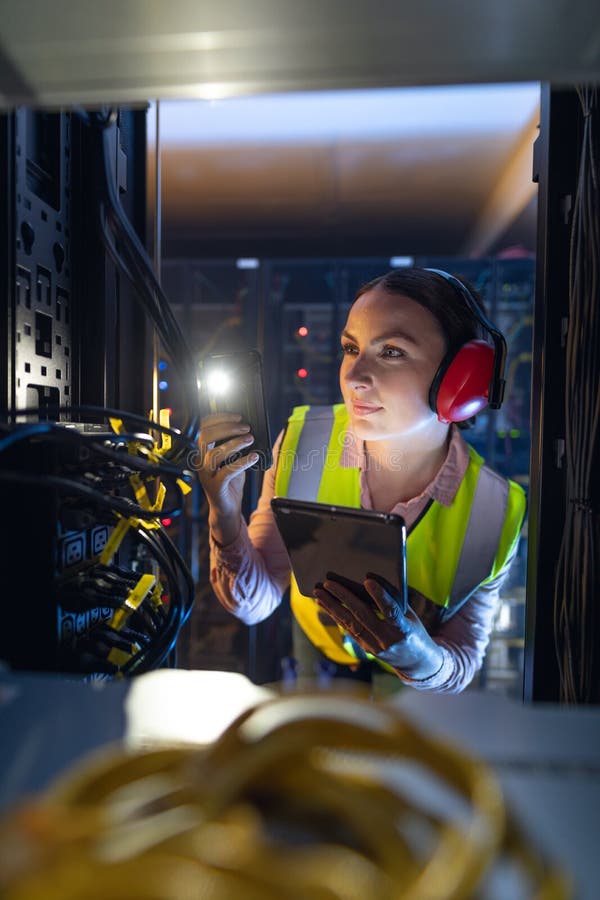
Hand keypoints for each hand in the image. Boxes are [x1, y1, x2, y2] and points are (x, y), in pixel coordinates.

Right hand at [196, 414, 257, 538]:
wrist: (227, 509)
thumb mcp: (233, 459)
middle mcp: (201, 462)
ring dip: (235, 443)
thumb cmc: (230, 483)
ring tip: (250, 439)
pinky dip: (242, 462)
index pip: (203, 428)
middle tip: (246, 427)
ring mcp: (207, 475)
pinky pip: (226, 472)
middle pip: (205, 437)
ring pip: (215, 454)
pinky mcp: (216, 487)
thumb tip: (248, 428)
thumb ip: (235, 445)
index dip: (219, 418)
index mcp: (203, 452)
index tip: (237, 416)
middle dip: (227, 428)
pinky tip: (254, 457)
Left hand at [313, 573, 443, 680]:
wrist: (416, 663)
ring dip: (333, 607)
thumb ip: (394, 600)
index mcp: (404, 630)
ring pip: (351, 625)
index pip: (391, 612)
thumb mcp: (410, 616)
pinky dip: (336, 615)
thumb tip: (373, 579)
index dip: (380, 596)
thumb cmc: (414, 631)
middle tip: (329, 583)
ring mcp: (375, 646)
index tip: (368, 581)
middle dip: (345, 598)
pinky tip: (325, 604)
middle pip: (363, 617)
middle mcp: (388, 640)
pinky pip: (349, 630)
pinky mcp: (365, 648)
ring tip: (319, 593)